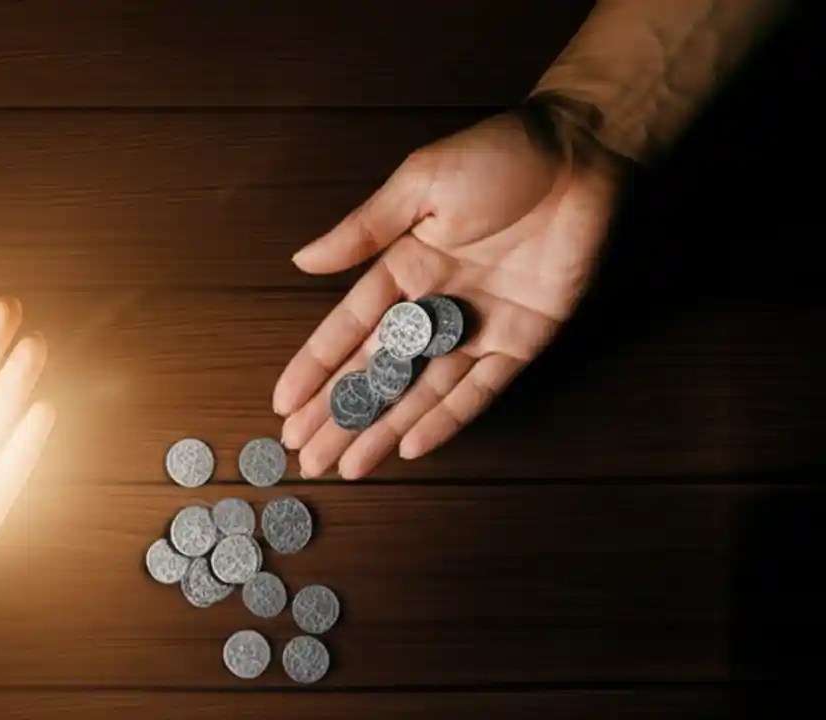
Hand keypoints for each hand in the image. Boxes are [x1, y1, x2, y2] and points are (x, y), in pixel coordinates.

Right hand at [274, 98, 628, 478]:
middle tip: (306, 456)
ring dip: (383, 428)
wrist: (581, 152)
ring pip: (420, 390)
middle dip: (340, 413)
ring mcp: (477, 326)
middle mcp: (434, 303)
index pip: (348, 328)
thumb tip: (302, 261)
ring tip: (348, 467)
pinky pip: (480, 390)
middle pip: (377, 369)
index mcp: (403, 265)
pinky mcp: (522, 339)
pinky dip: (447, 419)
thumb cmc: (498, 155)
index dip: (315, 367)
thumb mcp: (419, 184)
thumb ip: (363, 230)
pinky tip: (410, 447)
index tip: (283, 404)